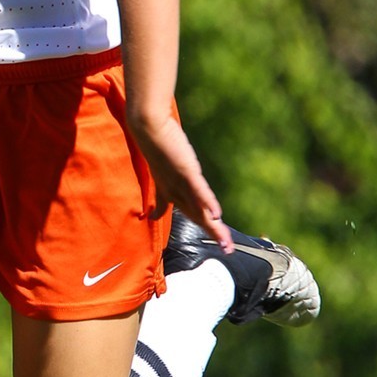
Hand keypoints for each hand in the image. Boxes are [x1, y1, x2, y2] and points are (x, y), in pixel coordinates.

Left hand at [129, 108, 232, 251]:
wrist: (148, 127)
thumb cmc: (155, 145)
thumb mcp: (162, 166)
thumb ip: (164, 184)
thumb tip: (159, 198)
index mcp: (171, 191)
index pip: (186, 212)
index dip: (199, 225)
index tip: (214, 235)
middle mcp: (176, 191)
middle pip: (198, 216)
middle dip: (214, 234)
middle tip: (228, 249)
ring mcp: (181, 182)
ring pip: (200, 209)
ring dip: (214, 227)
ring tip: (226, 242)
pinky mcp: (186, 170)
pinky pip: (198, 189)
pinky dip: (208, 202)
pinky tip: (217, 214)